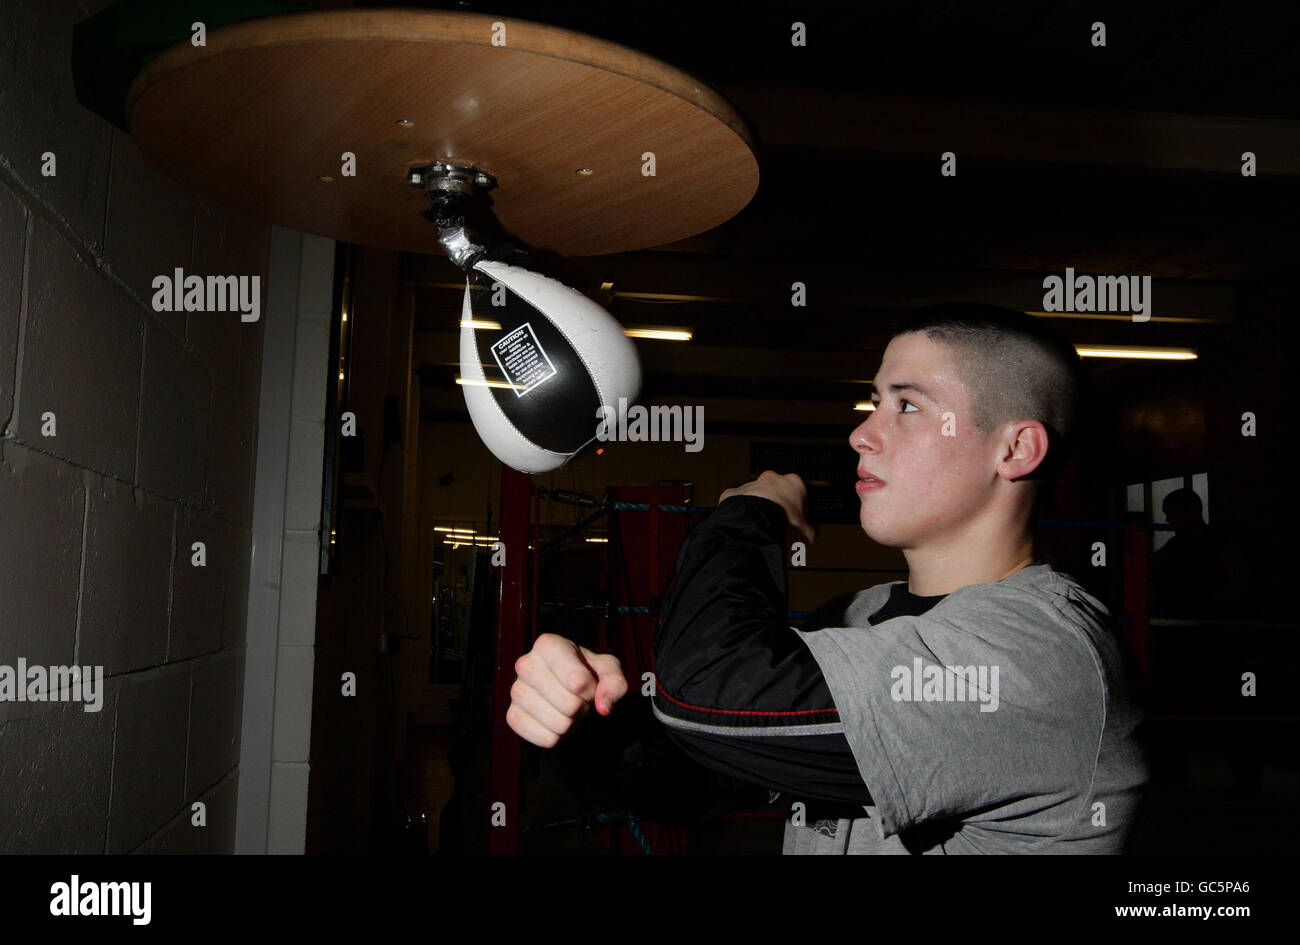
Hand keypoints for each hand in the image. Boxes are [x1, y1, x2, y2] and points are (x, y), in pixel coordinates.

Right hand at [507, 633, 628, 747]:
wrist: (568, 689)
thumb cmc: (588, 673)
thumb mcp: (609, 670)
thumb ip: (614, 682)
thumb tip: (603, 707)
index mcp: (547, 645)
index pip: (577, 680)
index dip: (592, 689)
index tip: (589, 684)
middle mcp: (526, 664)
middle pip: (569, 704)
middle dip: (583, 708)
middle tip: (580, 699)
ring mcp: (516, 690)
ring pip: (558, 723)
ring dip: (572, 723)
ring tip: (568, 709)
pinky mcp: (512, 715)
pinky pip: (545, 738)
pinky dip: (559, 736)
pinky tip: (556, 721)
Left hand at [719, 470, 815, 545]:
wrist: (755, 528)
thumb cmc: (781, 525)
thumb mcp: (806, 533)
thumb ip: (809, 529)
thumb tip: (811, 533)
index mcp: (794, 483)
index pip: (800, 494)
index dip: (799, 510)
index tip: (797, 521)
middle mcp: (772, 479)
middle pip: (777, 491)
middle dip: (777, 505)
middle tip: (778, 523)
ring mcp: (752, 485)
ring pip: (756, 495)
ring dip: (759, 508)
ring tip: (761, 527)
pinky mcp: (734, 494)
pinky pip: (738, 502)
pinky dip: (741, 512)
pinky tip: (745, 525)